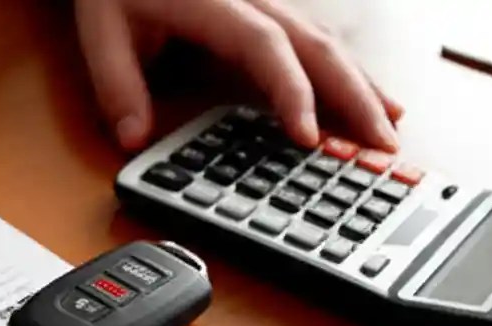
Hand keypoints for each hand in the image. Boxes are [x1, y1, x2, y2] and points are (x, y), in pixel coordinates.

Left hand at [74, 0, 403, 151]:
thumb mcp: (101, 31)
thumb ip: (118, 85)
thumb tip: (132, 138)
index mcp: (216, 4)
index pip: (264, 47)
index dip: (291, 91)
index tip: (308, 136)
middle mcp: (254, 0)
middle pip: (316, 45)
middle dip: (352, 96)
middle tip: (380, 145)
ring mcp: (268, 5)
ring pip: (327, 43)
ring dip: (361, 87)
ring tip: (389, 131)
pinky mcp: (270, 15)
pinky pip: (318, 44)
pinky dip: (348, 76)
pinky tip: (370, 101)